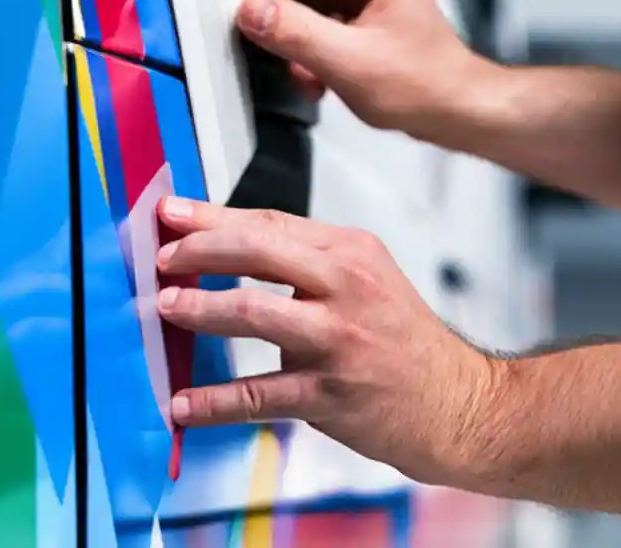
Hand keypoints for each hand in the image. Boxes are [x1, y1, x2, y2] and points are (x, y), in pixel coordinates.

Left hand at [155, 196, 499, 484]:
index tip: (171, 214)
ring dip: (199, 308)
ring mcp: (337, 339)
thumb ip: (306, 263)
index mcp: (351, 251)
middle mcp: (346, 286)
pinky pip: (258, 395)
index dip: (211, 218)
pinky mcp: (329, 393)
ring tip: (166, 308)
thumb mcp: (366, 280)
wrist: (458, 405)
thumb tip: (227, 249)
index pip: (269, 221)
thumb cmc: (404, 342)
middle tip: (162, 259)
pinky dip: (214, 401)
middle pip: (256, 250)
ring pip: (252, 312)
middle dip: (198, 250)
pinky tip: (184, 404)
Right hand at [230, 0, 493, 134]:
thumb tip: (251, 9)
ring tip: (307, 70)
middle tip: (277, 39)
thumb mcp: (350, 62)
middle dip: (282, 7)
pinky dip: (306, 49)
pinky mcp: (359, 17)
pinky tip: (316, 76)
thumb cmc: (425, 84)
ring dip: (294, 35)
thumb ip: (295, 33)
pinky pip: (314, 20)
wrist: (454, 112)